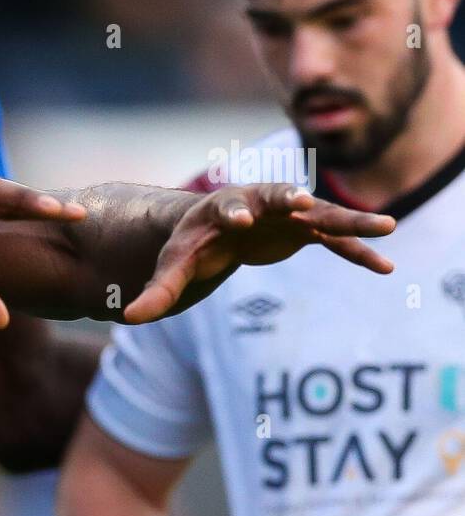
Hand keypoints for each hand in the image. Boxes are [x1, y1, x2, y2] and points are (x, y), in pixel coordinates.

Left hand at [124, 184, 395, 323]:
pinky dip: (358, 251)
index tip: (240, 218)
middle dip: (289, 198)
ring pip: (321, 214)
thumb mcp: (175, 266)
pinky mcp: (306, 230)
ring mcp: (286, 214)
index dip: (232, 211)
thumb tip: (129, 319)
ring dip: (350, 220)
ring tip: (387, 226)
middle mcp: (258, 203)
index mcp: (220, 208)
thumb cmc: (193, 245)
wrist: (218, 230)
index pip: (227, 206)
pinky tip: (386, 267)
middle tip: (303, 201)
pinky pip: (336, 240)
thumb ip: (157, 290)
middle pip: (276, 196)